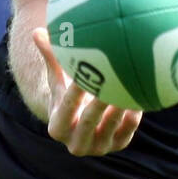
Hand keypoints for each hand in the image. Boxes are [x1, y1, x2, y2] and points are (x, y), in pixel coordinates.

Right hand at [32, 28, 142, 154]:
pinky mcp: (119, 144)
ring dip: (120, 107)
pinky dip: (134, 112)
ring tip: (129, 85)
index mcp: (57, 128)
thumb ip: (50, 57)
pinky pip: (129, 128)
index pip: (66, 107)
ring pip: (111, 126)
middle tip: (110, 81)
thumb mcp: (57, 79)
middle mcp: (76, 143)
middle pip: (88, 120)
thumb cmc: (68, 93)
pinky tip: (141, 94)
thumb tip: (36, 31)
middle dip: (99, 102)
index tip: (83, 74)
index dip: (75, 91)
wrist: (83, 123)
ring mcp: (99, 147)